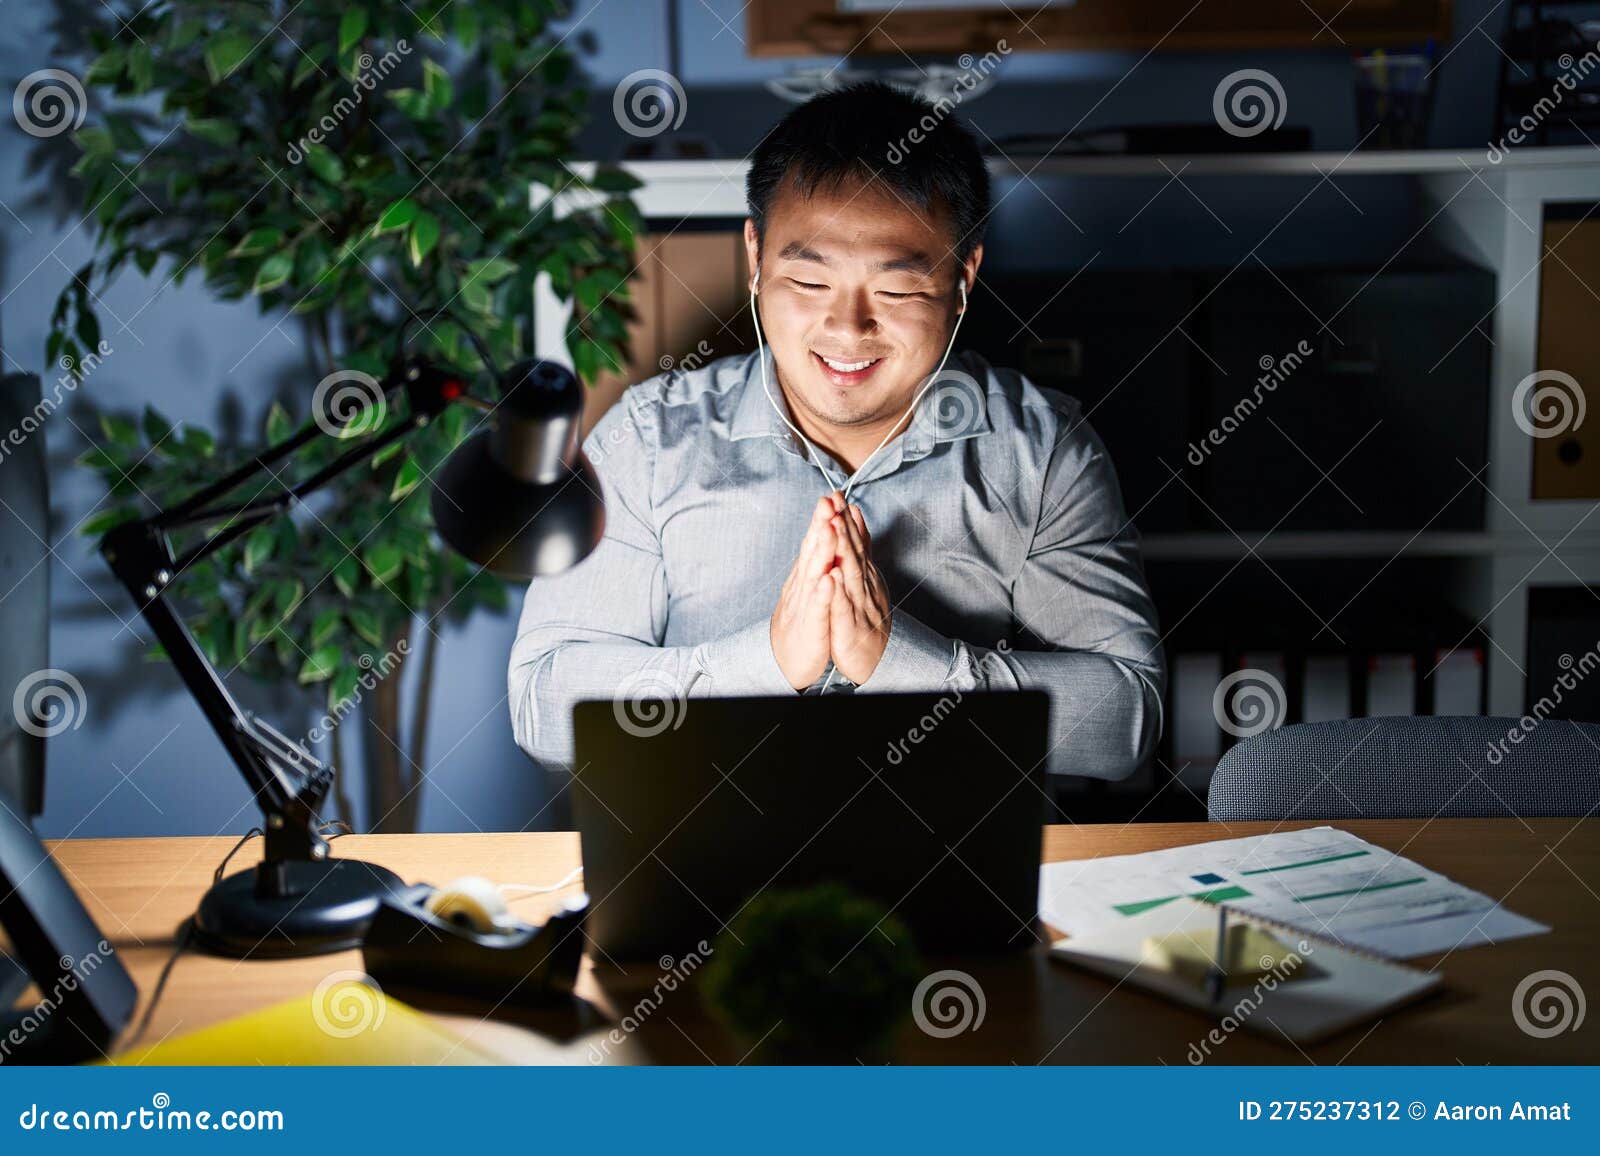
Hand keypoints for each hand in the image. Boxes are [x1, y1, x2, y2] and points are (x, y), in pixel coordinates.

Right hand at [770, 494, 840, 689]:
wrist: (787, 660)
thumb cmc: (803, 622)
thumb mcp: (811, 588)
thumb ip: (817, 561)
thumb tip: (824, 532)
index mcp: (806, 576)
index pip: (815, 542)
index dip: (823, 519)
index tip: (833, 495)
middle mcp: (802, 586)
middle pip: (812, 551)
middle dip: (821, 525)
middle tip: (828, 501)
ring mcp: (804, 606)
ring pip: (814, 574)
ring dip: (821, 551)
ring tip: (829, 528)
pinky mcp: (810, 628)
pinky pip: (817, 609)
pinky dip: (822, 593)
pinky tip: (829, 579)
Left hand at [829, 501, 890, 684]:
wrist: (873, 660)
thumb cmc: (864, 616)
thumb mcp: (864, 578)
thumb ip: (861, 546)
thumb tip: (854, 513)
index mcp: (863, 575)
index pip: (855, 542)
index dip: (846, 518)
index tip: (837, 495)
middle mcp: (864, 586)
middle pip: (854, 552)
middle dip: (843, 525)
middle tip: (835, 502)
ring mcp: (859, 607)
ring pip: (850, 575)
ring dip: (843, 550)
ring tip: (834, 526)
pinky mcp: (850, 629)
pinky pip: (844, 609)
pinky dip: (838, 592)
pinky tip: (833, 576)